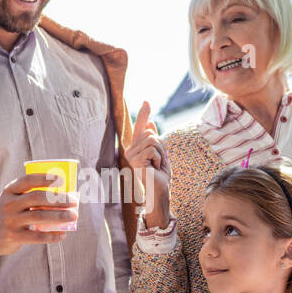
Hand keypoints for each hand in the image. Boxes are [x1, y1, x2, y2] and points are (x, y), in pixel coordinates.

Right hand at [0, 174, 79, 256]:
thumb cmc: (8, 215)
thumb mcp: (12, 200)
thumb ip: (29, 196)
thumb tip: (63, 195)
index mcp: (10, 191)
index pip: (28, 181)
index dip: (45, 178)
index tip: (61, 179)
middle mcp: (9, 204)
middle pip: (37, 198)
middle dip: (59, 199)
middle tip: (74, 201)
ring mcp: (11, 221)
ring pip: (39, 217)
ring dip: (60, 216)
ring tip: (74, 216)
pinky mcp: (14, 237)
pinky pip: (37, 236)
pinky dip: (52, 236)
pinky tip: (63, 234)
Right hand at [125, 101, 170, 223]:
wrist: (160, 191)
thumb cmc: (160, 175)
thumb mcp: (160, 154)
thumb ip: (154, 140)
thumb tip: (150, 123)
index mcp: (136, 147)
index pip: (140, 127)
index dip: (143, 114)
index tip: (147, 101)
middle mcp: (130, 150)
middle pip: (150, 133)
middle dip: (161, 146)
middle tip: (159, 161)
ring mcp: (130, 155)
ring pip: (152, 139)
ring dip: (160, 153)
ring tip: (156, 165)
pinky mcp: (134, 160)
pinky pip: (152, 149)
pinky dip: (158, 158)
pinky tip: (155, 168)